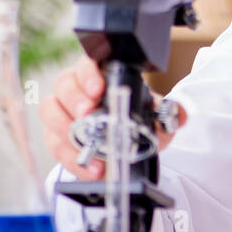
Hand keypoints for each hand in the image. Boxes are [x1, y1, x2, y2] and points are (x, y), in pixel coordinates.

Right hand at [38, 55, 186, 180]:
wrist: (128, 146)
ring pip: (50, 112)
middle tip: (87, 114)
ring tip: (86, 145)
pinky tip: (91, 168)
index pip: (87, 64)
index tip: (98, 88)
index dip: (87, 73)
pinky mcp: (57, 137)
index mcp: (101, 76)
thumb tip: (180, 115)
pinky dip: (71, 158)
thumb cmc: (137, 122)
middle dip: (73, 100)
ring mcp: (64, 113)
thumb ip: (168, 114)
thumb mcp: (156, 117)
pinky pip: (54, 144)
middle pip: (63, 85)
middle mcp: (77, 90)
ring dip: (64, 128)